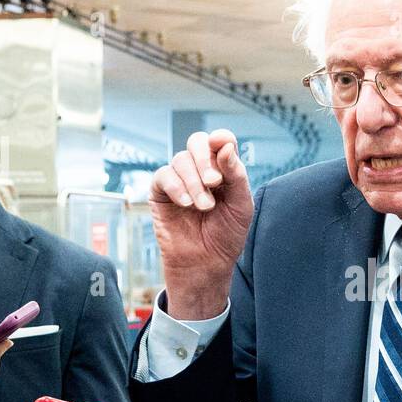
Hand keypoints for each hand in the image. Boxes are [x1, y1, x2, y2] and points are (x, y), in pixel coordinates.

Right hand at [149, 128, 253, 319]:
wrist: (206, 263)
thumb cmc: (226, 235)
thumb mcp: (241, 205)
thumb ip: (236, 175)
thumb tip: (225, 145)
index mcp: (222, 169)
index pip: (220, 142)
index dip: (221, 138)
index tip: (221, 142)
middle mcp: (200, 170)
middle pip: (197, 142)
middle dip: (206, 159)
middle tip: (214, 182)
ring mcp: (179, 179)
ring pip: (181, 160)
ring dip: (194, 182)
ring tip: (204, 207)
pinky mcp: (160, 192)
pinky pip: (163, 175)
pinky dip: (176, 186)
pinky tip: (186, 204)